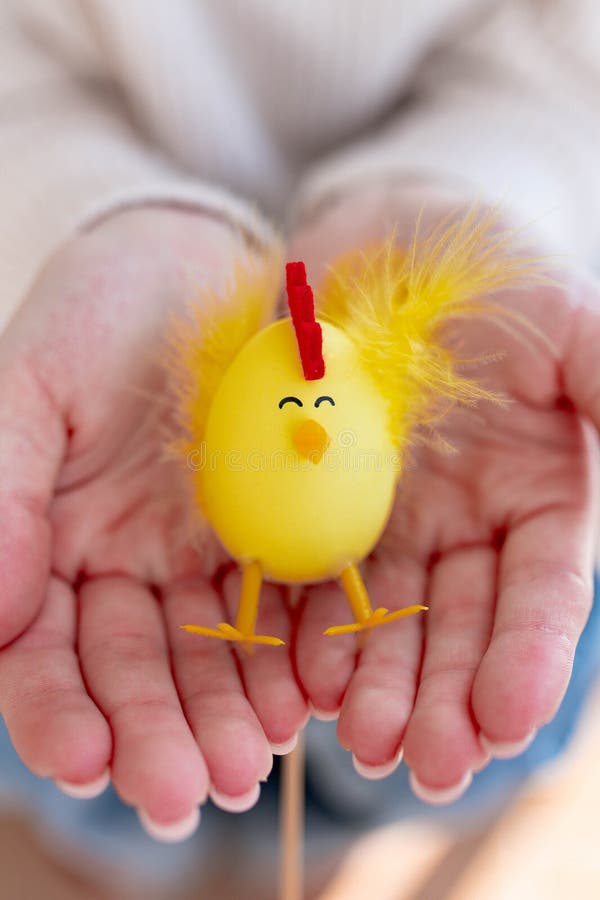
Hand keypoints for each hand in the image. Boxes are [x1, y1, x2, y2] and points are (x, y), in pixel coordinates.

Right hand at [0, 208, 306, 837]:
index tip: (83, 761)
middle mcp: (134, 568)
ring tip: (252, 765)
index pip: (45, 652)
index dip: (58, 709)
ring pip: (216, 656)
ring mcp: (212, 556)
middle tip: (186, 794)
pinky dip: (296, 656)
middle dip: (157, 735)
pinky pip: (291, 606)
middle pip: (139, 672)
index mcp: (58, 546)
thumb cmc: (96, 314)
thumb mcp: (33, 387)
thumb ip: (4, 494)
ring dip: (230, 715)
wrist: (192, 263)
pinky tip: (308, 699)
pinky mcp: (285, 532)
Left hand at [288, 186, 598, 800]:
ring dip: (376, 686)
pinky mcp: (316, 506)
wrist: (386, 241)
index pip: (541, 594)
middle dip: (446, 699)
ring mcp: (388, 522)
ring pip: (385, 621)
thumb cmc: (488, 274)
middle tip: (425, 767)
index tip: (510, 721)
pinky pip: (311, 579)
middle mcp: (465, 526)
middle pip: (460, 628)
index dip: (528, 657)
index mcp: (537, 497)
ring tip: (362, 743)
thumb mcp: (565, 322)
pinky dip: (309, 632)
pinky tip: (303, 680)